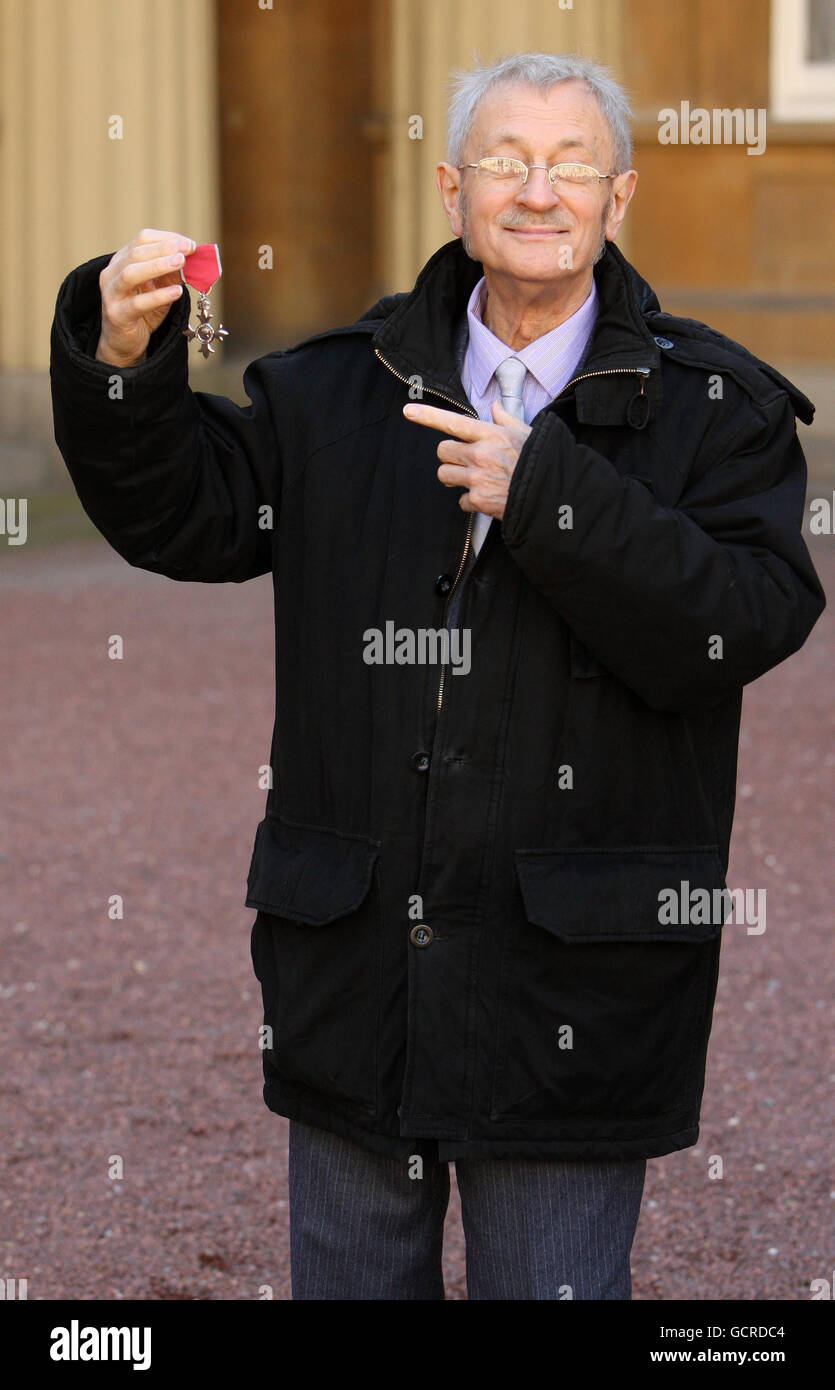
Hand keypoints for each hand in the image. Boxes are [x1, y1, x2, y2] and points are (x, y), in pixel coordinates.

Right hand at [95, 228, 196, 366]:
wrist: (124, 343)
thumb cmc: (143, 312)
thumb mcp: (160, 288)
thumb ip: (172, 274)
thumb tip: (193, 259)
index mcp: (121, 261)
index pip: (141, 240)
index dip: (166, 239)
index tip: (189, 244)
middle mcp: (112, 274)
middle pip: (136, 253)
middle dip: (164, 249)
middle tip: (187, 250)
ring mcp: (112, 294)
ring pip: (131, 273)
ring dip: (158, 266)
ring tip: (180, 263)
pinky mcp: (118, 315)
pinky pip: (138, 303)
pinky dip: (158, 296)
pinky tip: (176, 291)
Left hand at [402, 399, 531, 519]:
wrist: (551, 496)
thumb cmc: (541, 462)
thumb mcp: (527, 434)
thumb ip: (506, 419)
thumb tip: (495, 407)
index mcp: (491, 434)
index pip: (453, 421)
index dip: (427, 416)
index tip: (408, 411)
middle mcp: (480, 454)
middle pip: (442, 451)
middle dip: (449, 456)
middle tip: (464, 461)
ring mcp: (477, 478)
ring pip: (444, 474)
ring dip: (453, 477)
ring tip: (471, 479)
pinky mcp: (478, 500)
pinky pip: (460, 500)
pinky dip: (469, 501)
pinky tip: (486, 498)